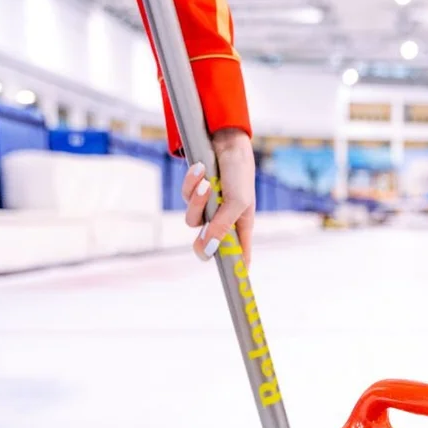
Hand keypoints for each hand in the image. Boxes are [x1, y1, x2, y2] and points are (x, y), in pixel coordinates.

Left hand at [181, 128, 255, 265]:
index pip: (239, 257)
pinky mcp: (195, 193)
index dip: (236, 271)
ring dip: (197, 201)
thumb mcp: (236, 203)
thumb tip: (207, 250)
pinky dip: (192, 184)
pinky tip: (201, 169)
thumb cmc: (239, 173)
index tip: (236, 286)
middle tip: (200, 240)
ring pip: (191, 219)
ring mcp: (208, 207)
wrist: (225, 141)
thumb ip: (222, 227)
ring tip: (207, 182)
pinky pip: (186, 197)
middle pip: (205, 244)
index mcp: (240, 226)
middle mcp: (222, 220)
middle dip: (201, 237)